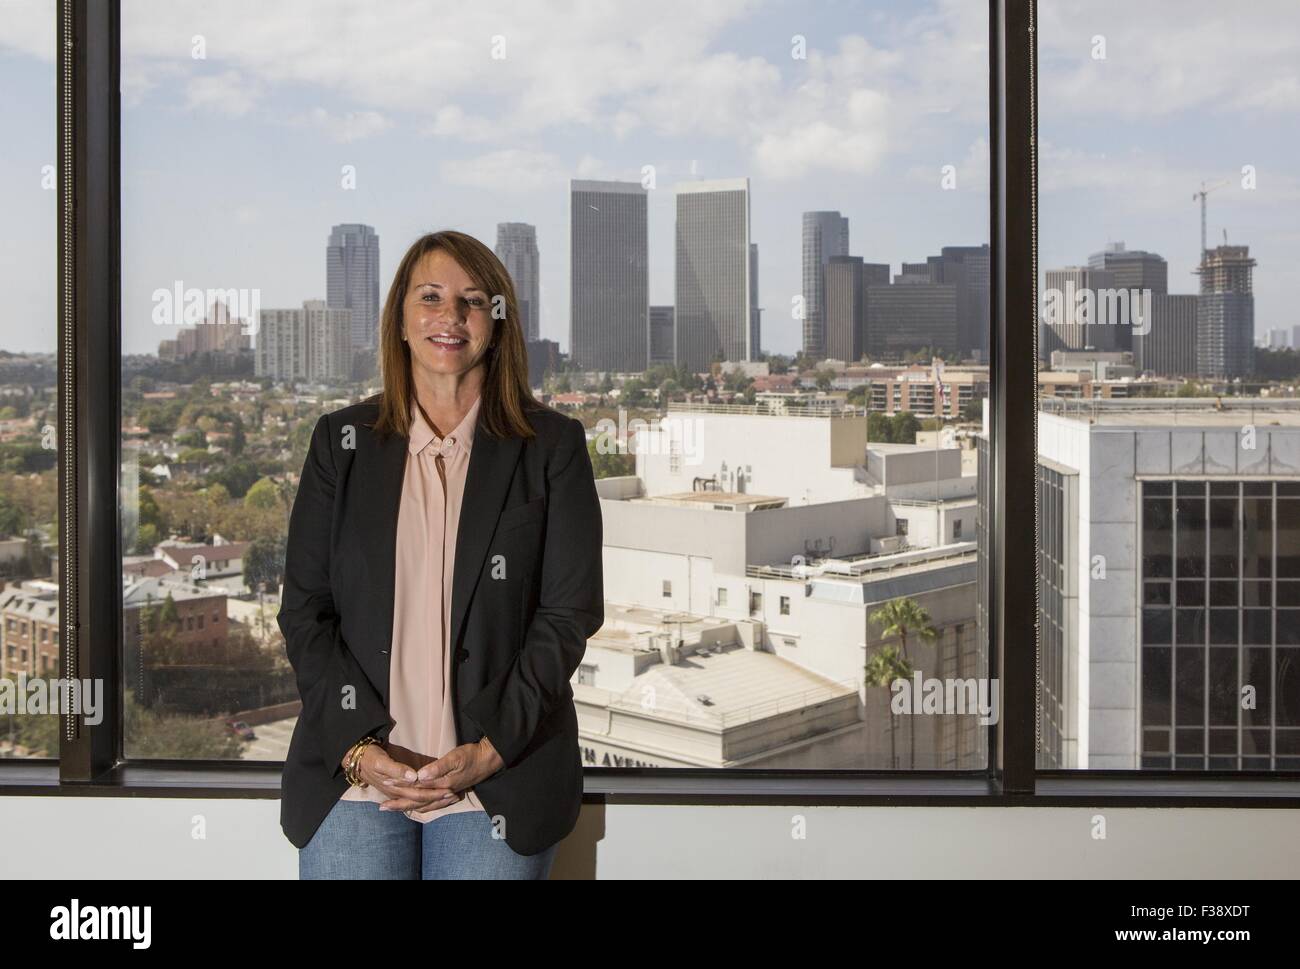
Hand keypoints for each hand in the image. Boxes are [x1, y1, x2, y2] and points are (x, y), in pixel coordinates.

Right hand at [341, 742, 447, 809]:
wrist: (356, 759)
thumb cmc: (370, 758)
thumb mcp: (381, 761)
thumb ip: (397, 769)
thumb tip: (413, 777)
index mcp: (395, 787)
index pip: (419, 794)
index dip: (435, 794)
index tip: (450, 791)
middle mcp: (397, 792)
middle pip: (421, 799)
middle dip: (438, 799)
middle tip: (455, 796)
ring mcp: (396, 792)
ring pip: (417, 801)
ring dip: (433, 801)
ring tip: (448, 799)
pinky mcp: (395, 789)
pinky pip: (412, 799)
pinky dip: (423, 800)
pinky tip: (430, 801)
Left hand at [378, 738, 504, 812]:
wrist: (488, 760)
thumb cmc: (471, 756)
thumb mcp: (455, 757)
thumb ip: (438, 767)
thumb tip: (420, 775)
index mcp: (441, 784)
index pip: (416, 788)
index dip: (400, 786)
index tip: (385, 784)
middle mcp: (442, 793)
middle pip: (417, 801)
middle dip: (399, 803)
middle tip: (382, 807)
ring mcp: (446, 795)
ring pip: (423, 805)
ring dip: (407, 807)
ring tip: (393, 809)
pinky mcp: (450, 793)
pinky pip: (432, 806)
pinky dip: (421, 808)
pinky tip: (415, 808)